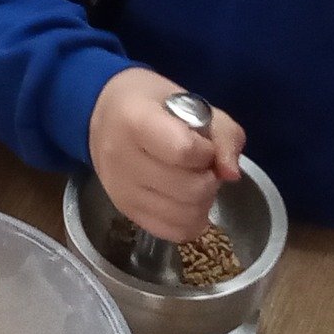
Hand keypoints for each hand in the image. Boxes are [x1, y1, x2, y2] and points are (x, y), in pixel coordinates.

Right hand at [86, 68, 244, 241]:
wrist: (102, 115)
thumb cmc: (150, 103)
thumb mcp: (191, 101)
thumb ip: (223, 133)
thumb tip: (231, 174)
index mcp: (135, 121)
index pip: (183, 150)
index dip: (206, 151)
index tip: (203, 144)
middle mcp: (122, 159)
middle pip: (188, 189)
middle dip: (209, 179)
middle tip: (203, 166)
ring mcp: (121, 190)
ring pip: (183, 215)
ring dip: (202, 202)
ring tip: (194, 182)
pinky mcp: (125, 212)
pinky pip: (171, 232)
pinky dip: (189, 221)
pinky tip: (187, 203)